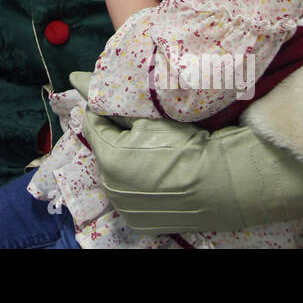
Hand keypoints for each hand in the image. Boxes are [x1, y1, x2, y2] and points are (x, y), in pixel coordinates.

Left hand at [81, 111, 302, 233]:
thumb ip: (113, 103)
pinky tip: (159, 178)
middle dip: (117, 139)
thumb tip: (76, 79)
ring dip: (127, 163)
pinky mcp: (140, 223)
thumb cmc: (188, 145)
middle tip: (144, 131)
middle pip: (104, 150)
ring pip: (116, 175)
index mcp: (108, 156)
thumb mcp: (150, 119)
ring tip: (154, 155)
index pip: (92, 123)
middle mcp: (109, 187)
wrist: (226, 184)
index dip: (106, 111)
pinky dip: (139, 187)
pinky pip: (131, 197)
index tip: (124, 107)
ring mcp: (124, 208)